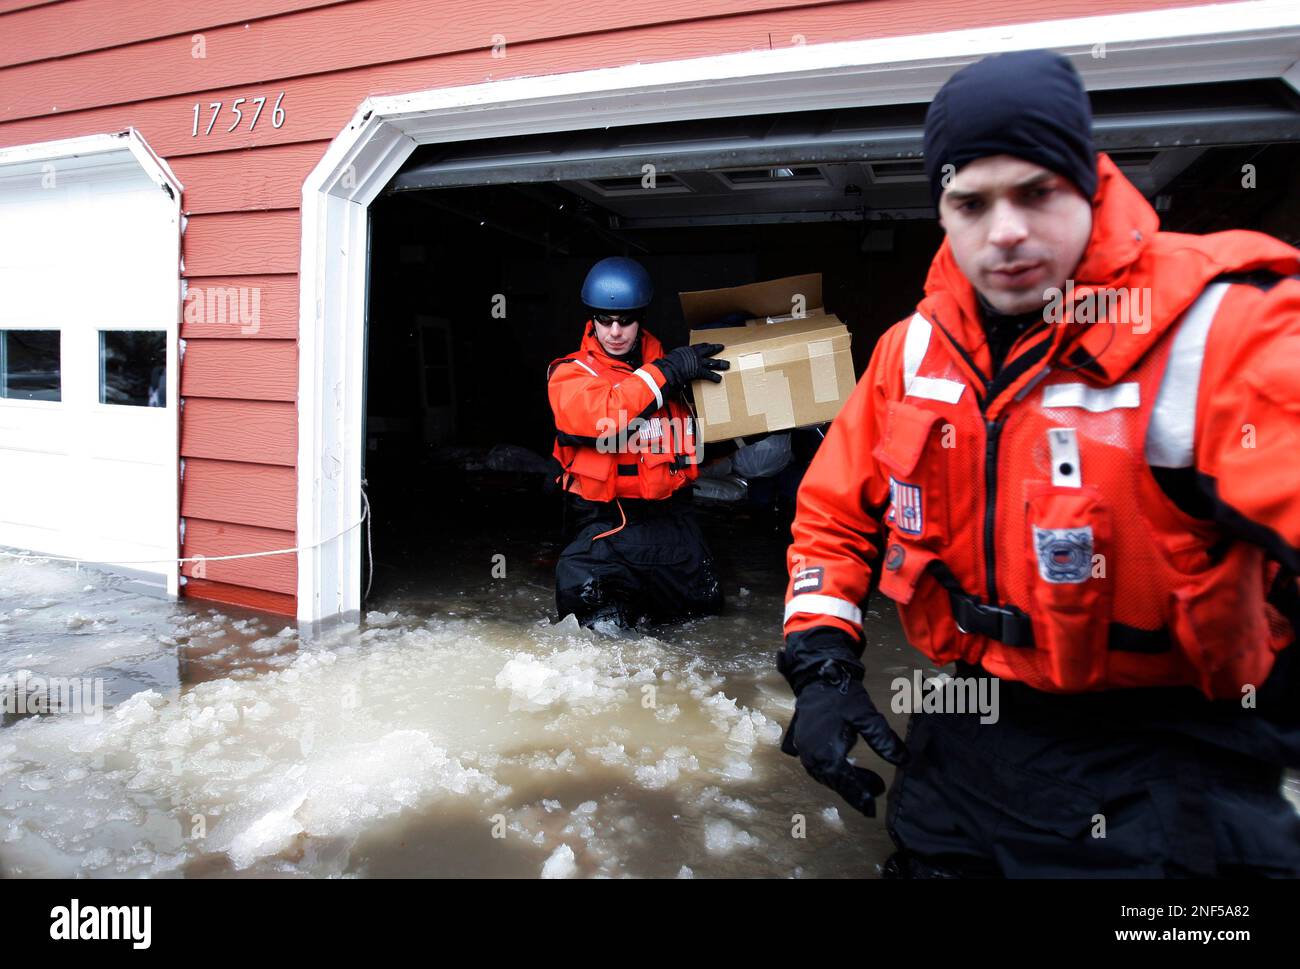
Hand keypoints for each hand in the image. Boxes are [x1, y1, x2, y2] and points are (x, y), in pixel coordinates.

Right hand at [654, 343, 729, 385]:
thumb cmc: (669, 363)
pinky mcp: (699, 371)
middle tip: (722, 347)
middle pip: (708, 350)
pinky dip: (714, 377)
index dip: (705, 345)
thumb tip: (677, 362)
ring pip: (712, 362)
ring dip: (721, 363)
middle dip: (716, 348)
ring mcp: (699, 363)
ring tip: (727, 365)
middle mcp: (696, 355)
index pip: (699, 346)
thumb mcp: (674, 357)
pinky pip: (709, 374)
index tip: (710, 344)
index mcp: (689, 350)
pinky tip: (719, 380)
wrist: (670, 367)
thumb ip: (678, 359)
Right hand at [781, 665, 908, 816]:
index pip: (845, 784)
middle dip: (854, 789)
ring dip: (844, 780)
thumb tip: (904, 761)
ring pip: (825, 776)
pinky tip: (845, 767)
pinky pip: (818, 766)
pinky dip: (833, 772)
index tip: (873, 811)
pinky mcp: (803, 743)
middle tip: (876, 790)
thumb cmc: (842, 695)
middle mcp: (812, 756)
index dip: (859, 798)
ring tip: (865, 780)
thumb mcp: (867, 716)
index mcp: (826, 753)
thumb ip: (883, 740)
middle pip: (835, 782)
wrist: (818, 676)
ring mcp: (805, 750)